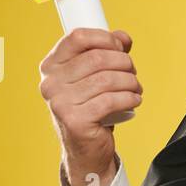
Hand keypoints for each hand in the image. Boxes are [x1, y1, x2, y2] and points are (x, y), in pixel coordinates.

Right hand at [39, 27, 142, 185]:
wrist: (87, 148)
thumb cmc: (92, 108)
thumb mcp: (96, 77)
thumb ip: (108, 53)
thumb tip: (123, 37)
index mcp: (51, 66)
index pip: (78, 37)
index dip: (106, 38)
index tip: (121, 48)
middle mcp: (50, 83)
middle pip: (97, 58)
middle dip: (124, 63)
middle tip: (133, 73)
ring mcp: (60, 102)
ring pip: (107, 79)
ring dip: (130, 82)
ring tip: (135, 89)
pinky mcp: (74, 120)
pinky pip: (110, 100)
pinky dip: (129, 98)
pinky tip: (134, 100)